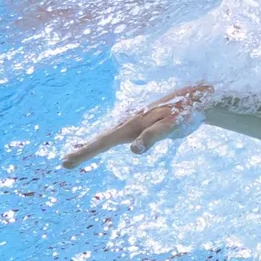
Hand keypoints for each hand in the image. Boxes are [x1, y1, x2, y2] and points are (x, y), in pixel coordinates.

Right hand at [61, 84, 214, 168]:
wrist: (196, 97)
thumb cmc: (185, 113)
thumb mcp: (172, 126)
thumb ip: (153, 137)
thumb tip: (134, 150)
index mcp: (133, 125)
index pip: (104, 142)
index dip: (86, 152)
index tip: (67, 162)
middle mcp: (129, 122)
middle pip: (102, 138)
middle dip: (83, 150)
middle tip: (64, 162)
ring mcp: (134, 121)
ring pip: (108, 134)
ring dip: (90, 144)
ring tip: (75, 152)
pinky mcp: (141, 122)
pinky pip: (118, 132)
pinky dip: (105, 138)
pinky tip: (103, 141)